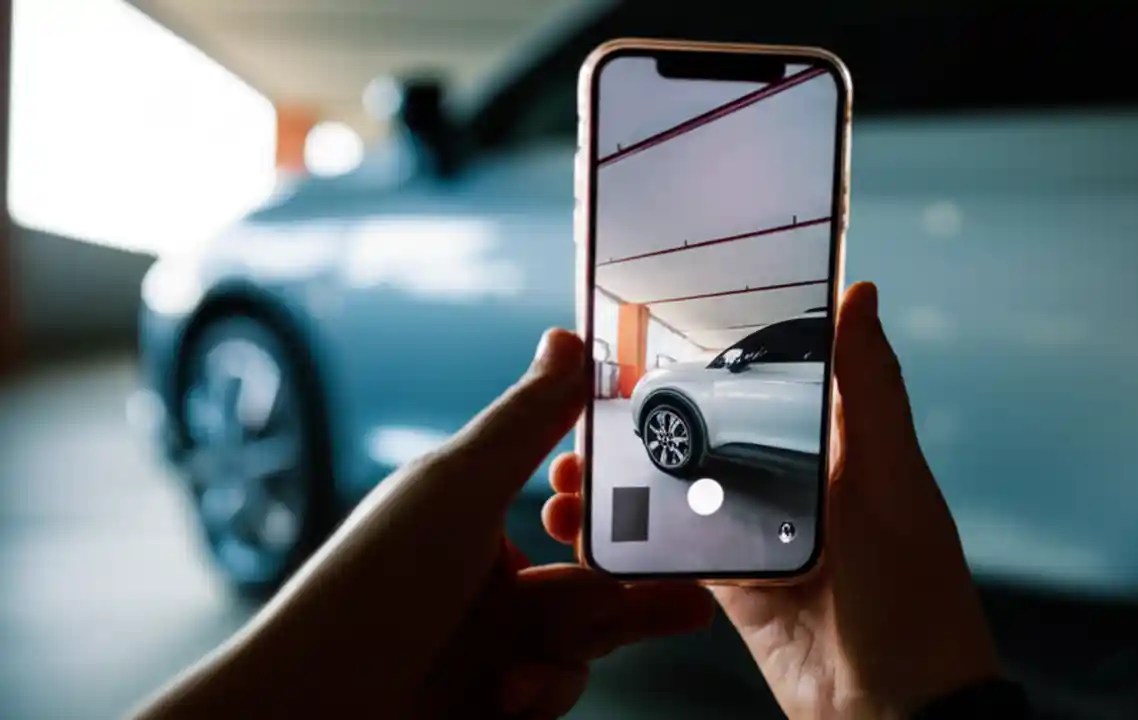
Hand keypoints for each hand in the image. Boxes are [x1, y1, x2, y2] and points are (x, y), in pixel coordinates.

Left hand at [138, 329, 714, 718]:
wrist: (307, 710)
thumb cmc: (366, 591)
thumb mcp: (459, 489)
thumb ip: (527, 419)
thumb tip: (569, 338)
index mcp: (473, 515)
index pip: (571, 505)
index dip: (618, 511)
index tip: (668, 506)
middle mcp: (485, 580)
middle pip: (591, 581)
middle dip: (633, 595)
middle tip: (691, 595)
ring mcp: (488, 646)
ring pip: (580, 645)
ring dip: (569, 655)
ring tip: (538, 663)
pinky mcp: (493, 701)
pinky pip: (553, 692)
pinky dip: (538, 694)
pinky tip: (505, 694)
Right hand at [543, 283, 999, 718]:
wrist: (897, 715)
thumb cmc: (915, 596)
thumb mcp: (891, 481)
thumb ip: (870, 391)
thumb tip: (861, 293)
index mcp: (837, 446)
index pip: (766, 382)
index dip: (709, 357)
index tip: (645, 331)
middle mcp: (795, 483)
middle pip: (707, 435)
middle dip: (645, 420)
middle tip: (582, 406)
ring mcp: (760, 536)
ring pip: (679, 492)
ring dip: (624, 479)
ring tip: (568, 471)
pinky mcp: (735, 586)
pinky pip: (676, 552)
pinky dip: (632, 538)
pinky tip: (589, 525)